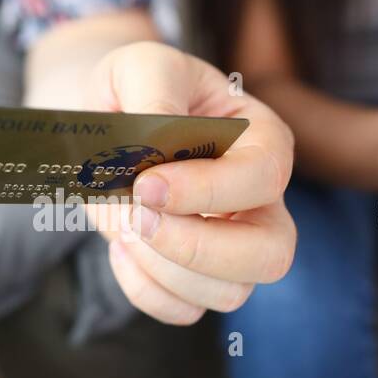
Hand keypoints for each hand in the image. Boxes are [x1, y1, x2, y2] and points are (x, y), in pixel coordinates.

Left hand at [82, 42, 296, 324]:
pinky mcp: (195, 278)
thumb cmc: (135, 88)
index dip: (208, 191)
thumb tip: (161, 143)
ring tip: (123, 227)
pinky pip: (186, 311)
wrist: (105, 121)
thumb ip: (155, 89)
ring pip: (230, 293)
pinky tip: (121, 248)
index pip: (265, 178)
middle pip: (272, 254)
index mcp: (261, 140)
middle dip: (197, 248)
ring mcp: (233, 246)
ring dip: (165, 270)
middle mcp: (260, 201)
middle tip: (136, 219)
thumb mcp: (140, 65)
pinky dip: (146, 291)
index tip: (146, 184)